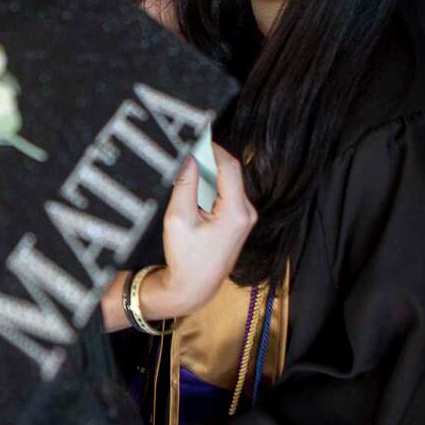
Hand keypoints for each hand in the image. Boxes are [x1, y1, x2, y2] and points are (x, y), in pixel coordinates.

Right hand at [142, 147, 256, 319]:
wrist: (193, 288)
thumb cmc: (185, 258)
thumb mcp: (178, 217)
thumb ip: (185, 183)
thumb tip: (188, 155)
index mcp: (236, 212)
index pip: (228, 166)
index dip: (212, 148)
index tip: (194, 137)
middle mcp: (246, 213)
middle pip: (230, 172)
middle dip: (208, 158)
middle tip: (186, 149)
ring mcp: (245, 218)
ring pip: (228, 181)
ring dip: (208, 172)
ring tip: (185, 167)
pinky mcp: (238, 222)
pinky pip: (226, 193)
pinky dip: (210, 185)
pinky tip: (193, 186)